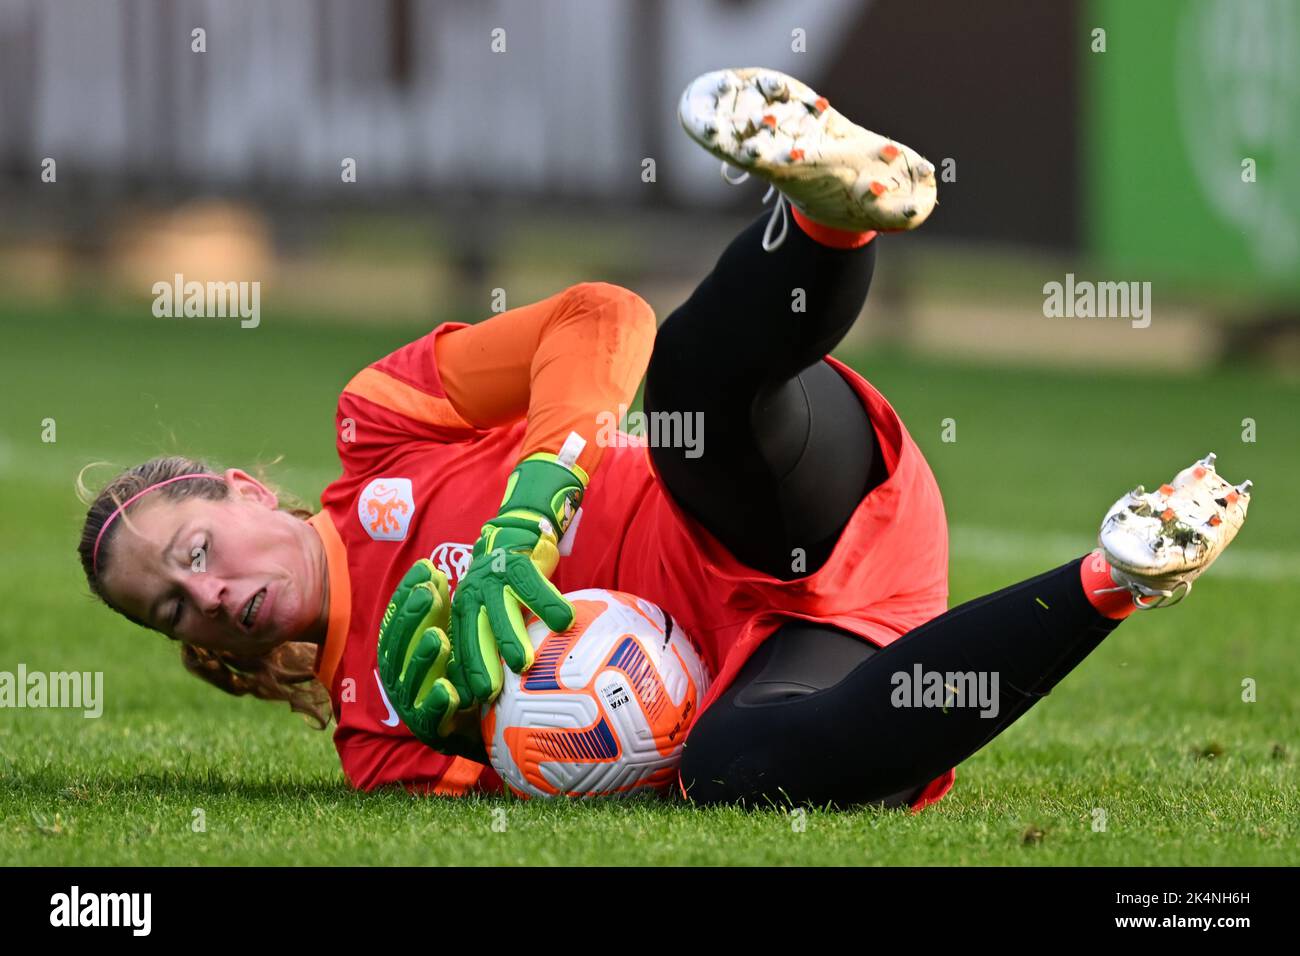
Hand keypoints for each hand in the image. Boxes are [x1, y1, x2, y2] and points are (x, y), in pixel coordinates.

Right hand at [377, 559, 481, 757]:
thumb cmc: (457, 670)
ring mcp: (413, 705)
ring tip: (438, 638)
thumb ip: (438, 608)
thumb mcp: (447, 633)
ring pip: (411, 681)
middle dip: (413, 618)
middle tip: (429, 593)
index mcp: (400, 653)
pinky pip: (431, 719)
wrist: (476, 726)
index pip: (397, 620)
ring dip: (423, 658)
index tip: (425, 567)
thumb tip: (432, 568)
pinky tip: (448, 689)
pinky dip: (437, 704)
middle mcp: (399, 678)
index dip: (407, 593)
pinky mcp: (433, 731)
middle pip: (398, 647)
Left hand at [448, 453, 585, 707]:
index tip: (472, 708)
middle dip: (478, 664)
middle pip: (472, 634)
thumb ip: (496, 645)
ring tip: (524, 664)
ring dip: (510, 637)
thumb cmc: (509, 589)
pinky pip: (533, 585)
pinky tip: (565, 622)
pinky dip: (548, 603)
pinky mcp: (517, 561)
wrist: (516, 534)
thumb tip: (512, 698)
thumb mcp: (493, 615)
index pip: (459, 651)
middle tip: (489, 694)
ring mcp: (494, 578)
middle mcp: (473, 596)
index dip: (464, 677)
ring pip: (500, 611)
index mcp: (464, 614)